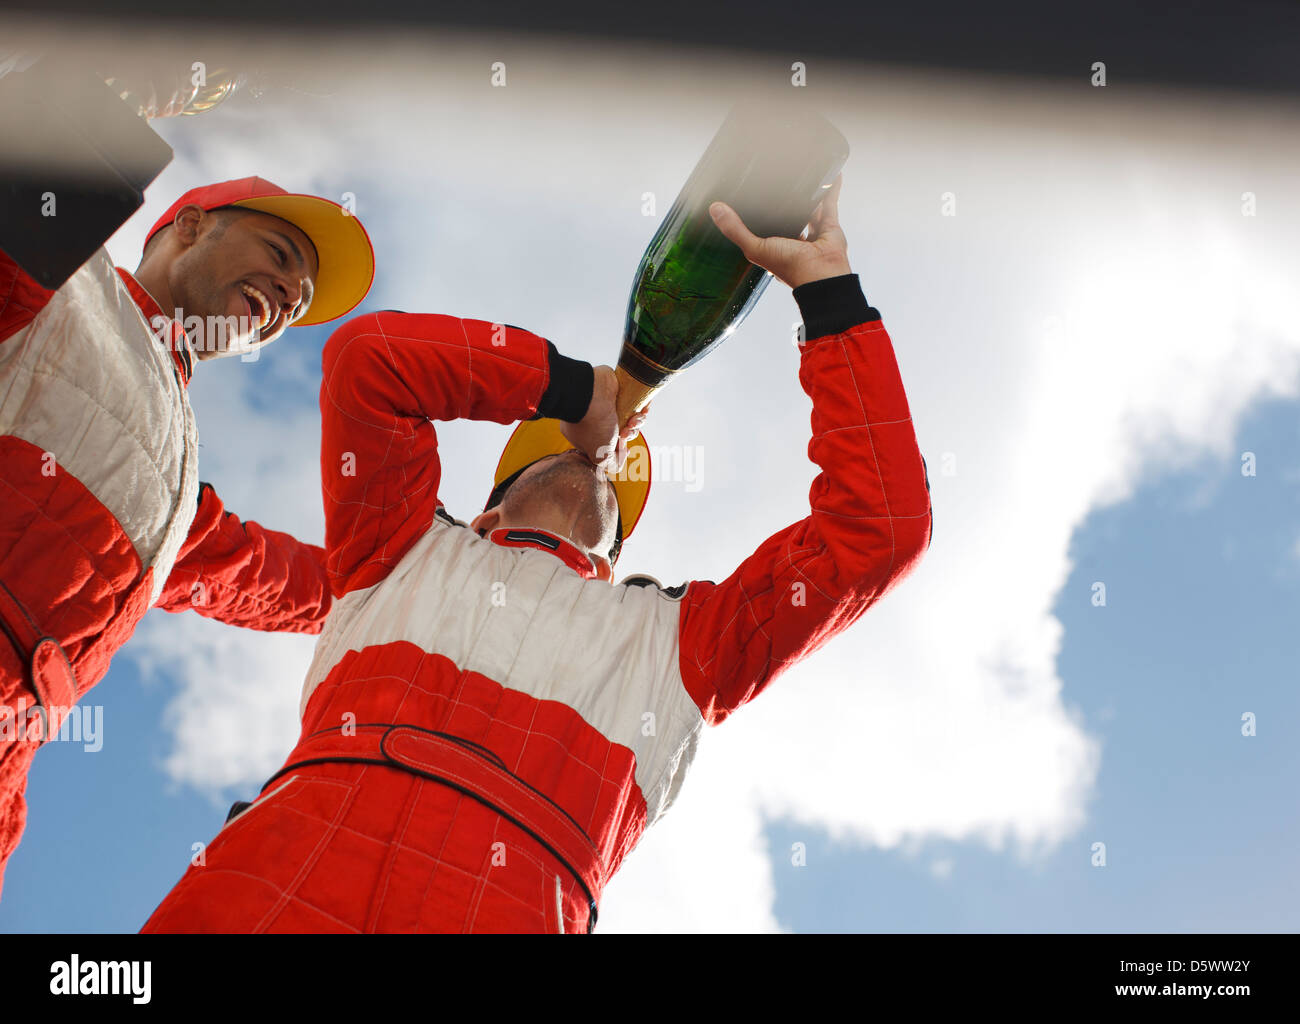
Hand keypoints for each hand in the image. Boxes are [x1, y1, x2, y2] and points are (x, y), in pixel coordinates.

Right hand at [559, 366, 650, 472]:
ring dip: (637, 422)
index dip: (620, 449)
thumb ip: (612, 464)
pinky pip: (637, 402)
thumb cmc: (593, 424)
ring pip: (631, 418)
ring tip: (632, 420)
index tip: (622, 447)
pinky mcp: (619, 392)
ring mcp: (609, 406)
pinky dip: (643, 407)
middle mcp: (598, 420)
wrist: (592, 394)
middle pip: (623, 432)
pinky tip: (643, 409)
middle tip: (624, 433)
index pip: (610, 445)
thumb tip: (622, 456)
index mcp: (589, 434)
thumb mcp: (600, 455)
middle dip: (629, 434)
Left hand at [708, 172, 850, 289]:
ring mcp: (814, 233)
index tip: (752, 197)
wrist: (821, 276)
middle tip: (777, 179)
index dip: (760, 215)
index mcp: (776, 248)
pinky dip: (831, 189)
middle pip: (789, 216)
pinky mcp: (831, 226)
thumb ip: (736, 229)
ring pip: (810, 208)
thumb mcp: (755, 248)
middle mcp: (795, 241)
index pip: (766, 228)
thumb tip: (714, 209)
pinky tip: (831, 174)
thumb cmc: (789, 267)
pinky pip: (830, 204)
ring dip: (808, 193)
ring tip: (802, 172)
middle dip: (785, 201)